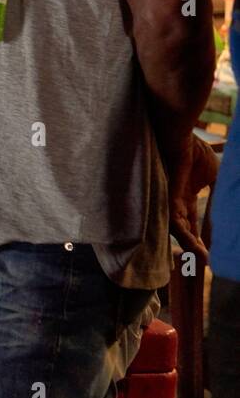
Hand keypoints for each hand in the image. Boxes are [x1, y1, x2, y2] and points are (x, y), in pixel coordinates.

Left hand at [169, 135, 218, 265]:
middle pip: (183, 229)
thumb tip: (228, 208)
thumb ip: (218, 193)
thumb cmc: (194, 150)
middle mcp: (174, 200)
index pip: (190, 221)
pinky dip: (187, 237)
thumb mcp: (214, 176)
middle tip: (204, 262)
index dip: (198, 236)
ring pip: (178, 230)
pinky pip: (175, 223)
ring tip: (202, 260)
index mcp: (184, 195)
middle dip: (193, 246)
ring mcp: (170, 200)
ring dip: (190, 245)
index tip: (208, 252)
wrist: (181, 135)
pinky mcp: (168, 198)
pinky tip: (197, 249)